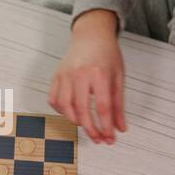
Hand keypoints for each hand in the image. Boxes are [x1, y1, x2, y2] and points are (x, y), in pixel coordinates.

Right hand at [49, 9, 127, 143]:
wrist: (91, 34)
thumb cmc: (107, 54)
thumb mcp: (118, 77)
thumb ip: (119, 104)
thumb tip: (120, 128)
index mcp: (99, 73)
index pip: (102, 107)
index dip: (106, 126)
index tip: (110, 137)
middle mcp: (79, 74)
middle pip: (82, 111)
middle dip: (91, 130)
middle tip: (99, 139)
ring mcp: (64, 75)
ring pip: (65, 107)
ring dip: (76, 122)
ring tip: (87, 126)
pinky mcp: (56, 76)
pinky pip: (54, 100)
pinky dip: (62, 111)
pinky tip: (73, 113)